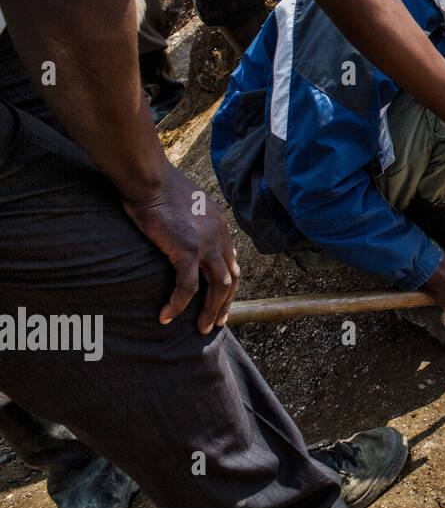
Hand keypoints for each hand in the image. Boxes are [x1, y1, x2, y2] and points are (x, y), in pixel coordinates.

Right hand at [122, 162, 239, 333]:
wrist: (149, 179)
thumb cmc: (158, 187)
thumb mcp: (185, 203)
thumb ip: (191, 219)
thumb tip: (181, 227)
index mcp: (219, 225)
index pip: (231, 260)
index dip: (229, 283)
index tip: (222, 299)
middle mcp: (219, 236)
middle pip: (232, 277)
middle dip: (226, 302)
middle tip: (219, 321)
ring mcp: (206, 244)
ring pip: (218, 287)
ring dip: (212, 310)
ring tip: (202, 328)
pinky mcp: (187, 251)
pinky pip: (187, 287)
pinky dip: (178, 304)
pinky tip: (167, 316)